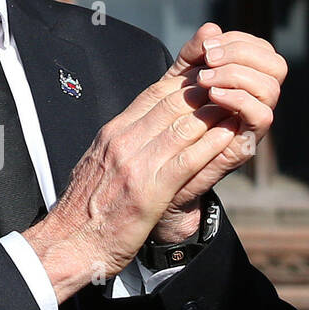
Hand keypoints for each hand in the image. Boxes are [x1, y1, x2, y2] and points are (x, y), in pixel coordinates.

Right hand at [22, 28, 239, 301]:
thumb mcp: (98, 163)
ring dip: (215, 113)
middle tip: (235, 78)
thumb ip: (120, 143)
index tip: (210, 65)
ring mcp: (134, 164)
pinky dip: (210, 145)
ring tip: (239, 104)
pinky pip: (186, 160)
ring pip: (182, 125)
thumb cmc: (85, 209)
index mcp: (113, 132)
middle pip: (172, 102)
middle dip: (207, 88)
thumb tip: (139, 127)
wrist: (68, 244)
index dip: (186, 76)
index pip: (154, 93)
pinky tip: (229, 136)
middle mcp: (122, 140)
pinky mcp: (148, 191)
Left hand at [156, 21, 286, 227]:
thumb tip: (211, 26)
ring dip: (238, 73)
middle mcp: (254, 100)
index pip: (260, 48)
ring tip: (206, 79)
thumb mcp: (176, 83)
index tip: (206, 45)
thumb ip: (191, 56)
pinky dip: (240, 99)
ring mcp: (252, 123)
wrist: (158, 174)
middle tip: (208, 58)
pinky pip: (263, 116)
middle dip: (241, 53)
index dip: (237, 40)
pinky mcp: (245, 143)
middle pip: (275, 63)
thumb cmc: (166, 126)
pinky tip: (214, 95)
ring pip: (272, 86)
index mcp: (242, 82)